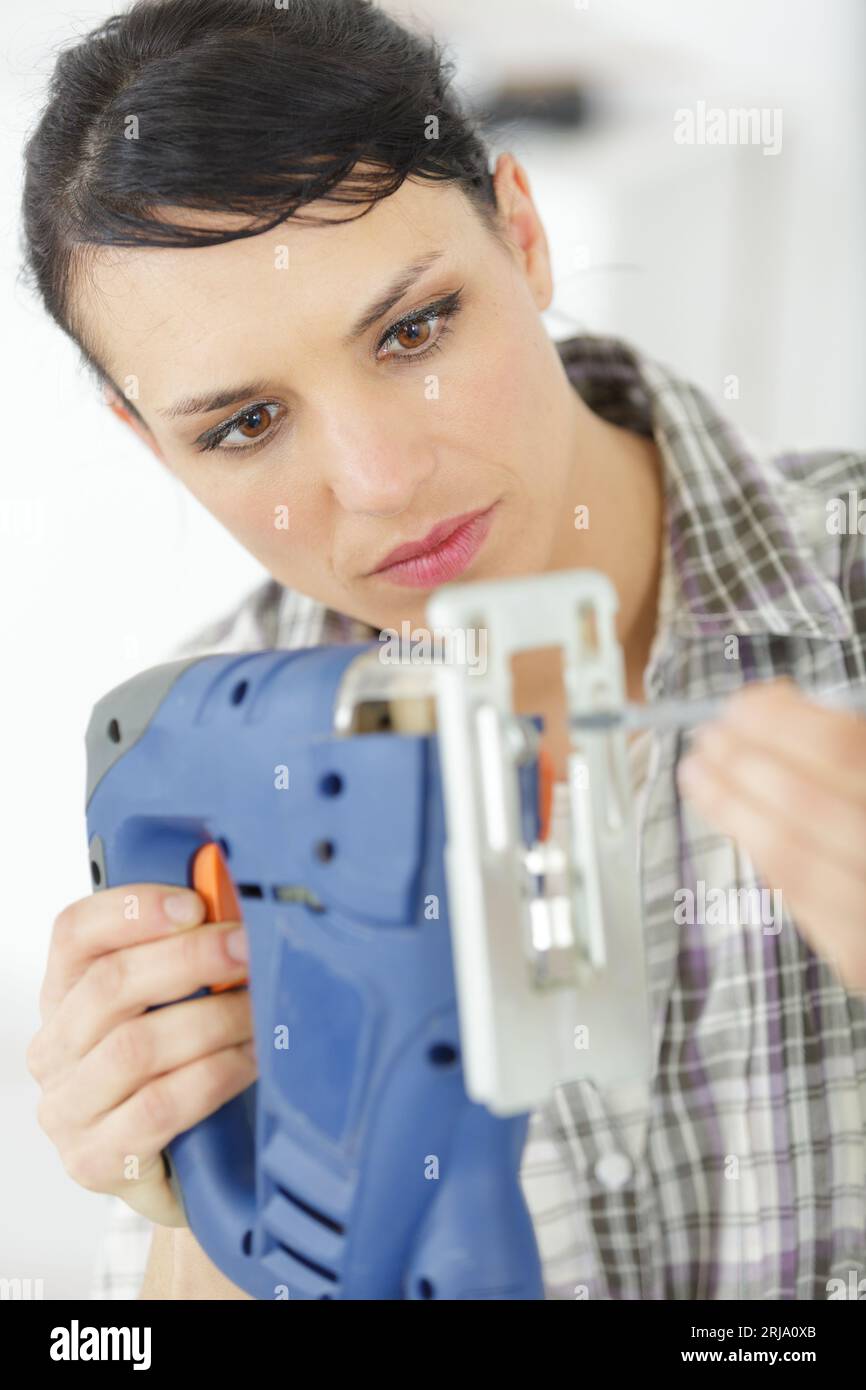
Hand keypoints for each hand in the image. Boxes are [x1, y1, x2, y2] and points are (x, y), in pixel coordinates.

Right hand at [27, 884, 255, 1224]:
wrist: (179, 1173)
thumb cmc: (176, 1074)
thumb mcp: (173, 1008)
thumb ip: (187, 958)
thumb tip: (237, 906)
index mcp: (65, 997)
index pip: (74, 934)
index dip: (132, 909)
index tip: (194, 903)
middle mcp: (55, 1050)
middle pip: (110, 985)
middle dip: (189, 959)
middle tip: (245, 950)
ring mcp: (68, 1110)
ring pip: (136, 1046)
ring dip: (210, 1020)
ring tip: (258, 1011)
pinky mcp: (96, 1160)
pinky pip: (158, 1107)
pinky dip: (214, 1076)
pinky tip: (249, 1062)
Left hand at [676, 676, 865, 991]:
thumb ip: (847, 734)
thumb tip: (773, 702)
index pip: (842, 748)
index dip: (781, 723)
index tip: (738, 705)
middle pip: (806, 802)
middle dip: (743, 762)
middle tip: (706, 737)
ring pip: (790, 858)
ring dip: (730, 807)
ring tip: (697, 772)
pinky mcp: (859, 956)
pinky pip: (797, 900)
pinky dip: (759, 852)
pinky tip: (733, 819)